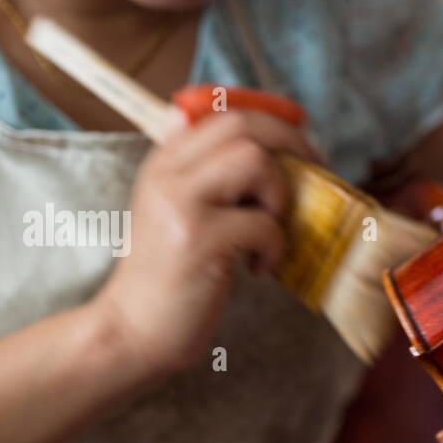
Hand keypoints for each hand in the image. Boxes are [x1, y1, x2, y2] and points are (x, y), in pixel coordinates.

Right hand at [91, 110, 312, 377]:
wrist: (131, 331)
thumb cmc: (166, 278)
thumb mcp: (171, 213)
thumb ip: (194, 172)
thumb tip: (208, 124)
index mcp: (164, 163)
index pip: (223, 112)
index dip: (273, 121)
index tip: (300, 148)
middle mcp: (167, 174)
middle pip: (243, 126)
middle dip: (291, 146)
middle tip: (311, 177)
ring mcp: (180, 204)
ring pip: (254, 162)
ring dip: (280, 196)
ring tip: (270, 231)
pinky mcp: (198, 240)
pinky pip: (262, 223)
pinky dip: (274, 247)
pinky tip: (258, 268)